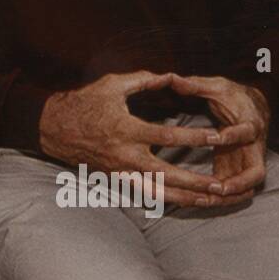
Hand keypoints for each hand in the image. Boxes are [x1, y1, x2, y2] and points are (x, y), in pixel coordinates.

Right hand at [38, 71, 244, 208]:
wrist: (53, 128)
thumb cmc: (83, 103)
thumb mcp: (112, 85)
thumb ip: (143, 80)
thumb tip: (171, 75)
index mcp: (127, 130)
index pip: (168, 135)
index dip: (195, 136)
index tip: (219, 136)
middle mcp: (126, 155)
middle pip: (169, 173)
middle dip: (198, 180)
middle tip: (224, 184)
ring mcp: (122, 171)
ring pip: (160, 191)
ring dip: (188, 198)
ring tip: (213, 200)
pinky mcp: (118, 179)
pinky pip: (147, 194)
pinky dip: (169, 200)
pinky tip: (188, 203)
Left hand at [167, 75, 268, 204]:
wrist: (251, 107)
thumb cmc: (232, 96)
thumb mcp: (216, 86)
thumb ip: (194, 85)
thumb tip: (170, 77)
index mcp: (250, 123)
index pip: (247, 132)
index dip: (233, 136)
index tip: (215, 137)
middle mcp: (253, 146)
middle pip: (257, 172)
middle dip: (239, 182)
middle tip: (217, 187)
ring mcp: (246, 161)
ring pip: (247, 187)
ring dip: (230, 196)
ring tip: (205, 200)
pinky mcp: (237, 169)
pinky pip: (234, 189)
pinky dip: (223, 198)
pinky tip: (200, 202)